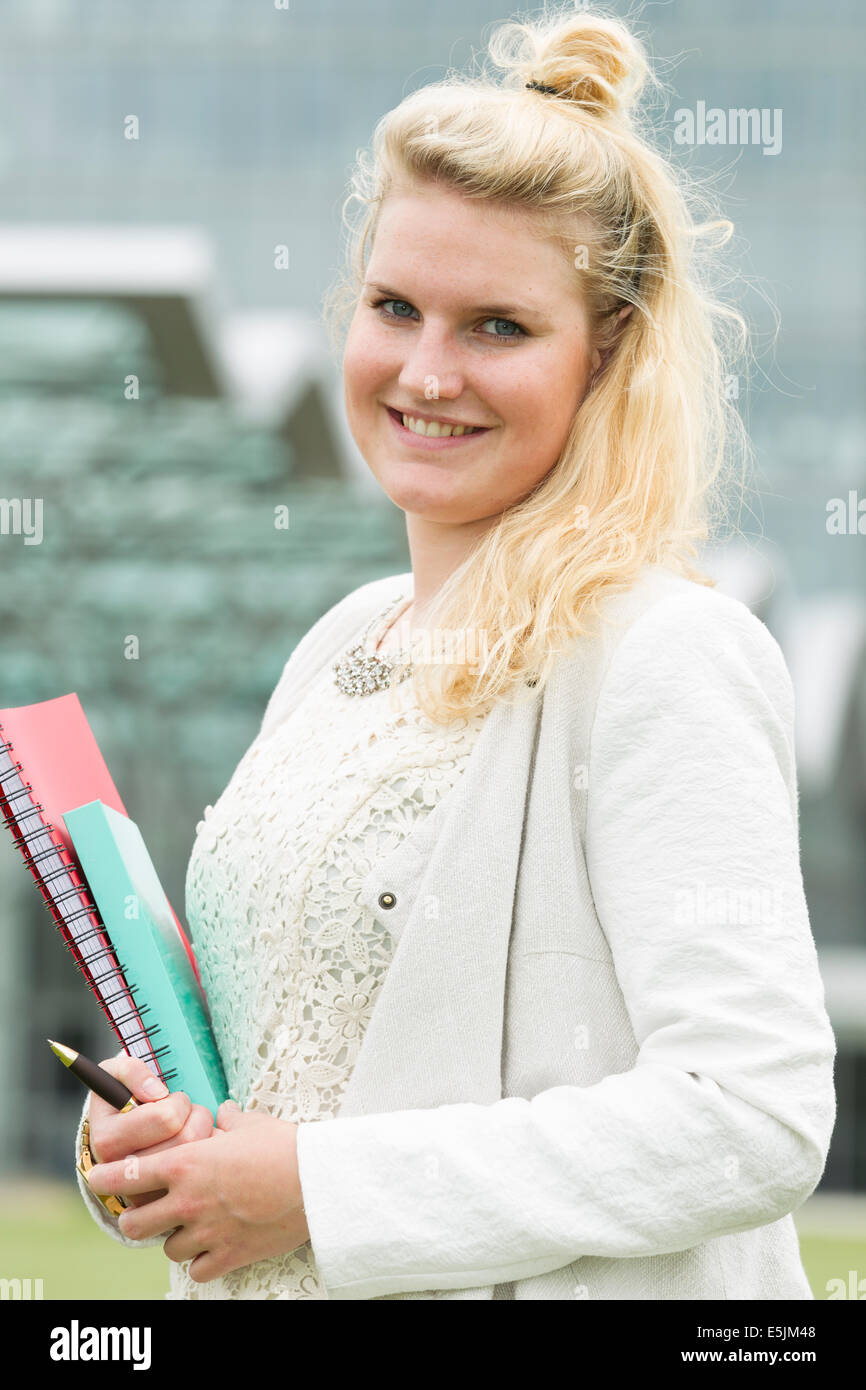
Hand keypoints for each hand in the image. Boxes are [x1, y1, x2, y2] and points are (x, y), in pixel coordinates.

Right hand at [87, 1051, 214, 1209]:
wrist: (120, 1136)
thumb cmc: (124, 1100)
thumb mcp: (116, 1074)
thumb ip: (131, 1072)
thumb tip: (155, 1093)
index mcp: (107, 1141)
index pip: (166, 1118)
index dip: (177, 1102)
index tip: (169, 1100)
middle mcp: (120, 1173)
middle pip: (186, 1140)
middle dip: (196, 1117)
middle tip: (187, 1113)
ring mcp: (141, 1194)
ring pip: (197, 1158)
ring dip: (204, 1134)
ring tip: (191, 1128)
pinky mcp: (160, 1206)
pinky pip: (201, 1178)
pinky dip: (209, 1157)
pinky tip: (197, 1150)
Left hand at [87, 1100, 310, 1282]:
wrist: (317, 1182)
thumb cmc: (284, 1147)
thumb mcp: (250, 1124)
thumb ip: (227, 1121)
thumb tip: (223, 1114)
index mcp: (186, 1163)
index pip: (126, 1175)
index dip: (106, 1178)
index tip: (99, 1179)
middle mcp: (187, 1200)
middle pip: (133, 1225)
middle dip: (136, 1219)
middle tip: (149, 1210)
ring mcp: (206, 1232)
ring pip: (166, 1249)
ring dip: (174, 1238)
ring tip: (191, 1226)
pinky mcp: (228, 1255)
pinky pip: (196, 1270)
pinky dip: (200, 1261)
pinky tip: (212, 1246)